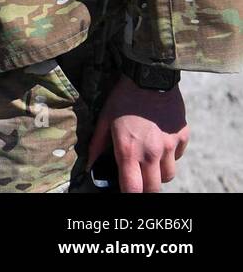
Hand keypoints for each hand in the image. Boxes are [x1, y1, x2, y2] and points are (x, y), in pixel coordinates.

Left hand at [88, 75, 188, 192]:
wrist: (150, 77)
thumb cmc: (122, 98)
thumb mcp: (104, 119)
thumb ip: (97, 144)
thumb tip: (89, 164)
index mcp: (129, 150)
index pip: (133, 189)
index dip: (129, 194)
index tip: (126, 191)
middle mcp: (151, 153)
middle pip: (154, 188)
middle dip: (145, 188)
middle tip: (138, 179)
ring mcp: (169, 146)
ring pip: (168, 176)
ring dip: (158, 174)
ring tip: (148, 161)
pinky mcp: (182, 137)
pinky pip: (178, 157)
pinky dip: (170, 157)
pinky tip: (160, 144)